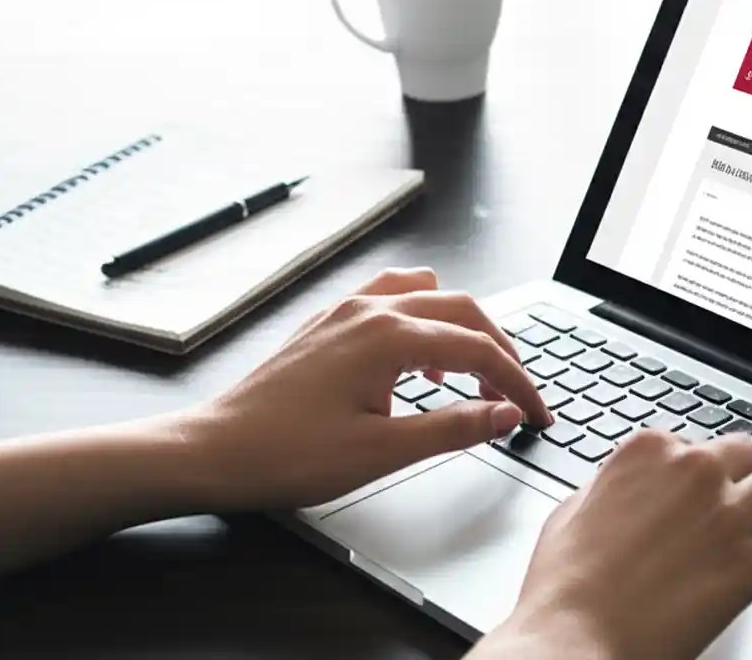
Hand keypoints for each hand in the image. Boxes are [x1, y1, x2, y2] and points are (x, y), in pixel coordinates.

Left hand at [178, 267, 551, 510]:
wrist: (214, 452)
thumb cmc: (286, 454)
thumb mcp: (384, 452)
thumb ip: (455, 427)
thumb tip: (505, 413)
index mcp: (388, 337)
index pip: (479, 350)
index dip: (518, 384)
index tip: (538, 414)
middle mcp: (370, 310)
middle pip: (464, 312)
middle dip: (501, 352)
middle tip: (517, 397)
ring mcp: (346, 311)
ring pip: (430, 297)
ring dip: (464, 330)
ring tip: (474, 377)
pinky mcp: (329, 323)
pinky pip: (393, 299)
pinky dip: (425, 323)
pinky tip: (420, 364)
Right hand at [475, 430, 751, 659]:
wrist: (575, 637)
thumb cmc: (564, 586)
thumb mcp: (570, 514)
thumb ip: (607, 490)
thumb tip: (623, 490)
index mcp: (647, 453)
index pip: (686, 444)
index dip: (692, 466)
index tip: (693, 481)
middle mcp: (694, 472)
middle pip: (740, 454)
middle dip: (743, 471)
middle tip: (747, 485)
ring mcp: (728, 513)